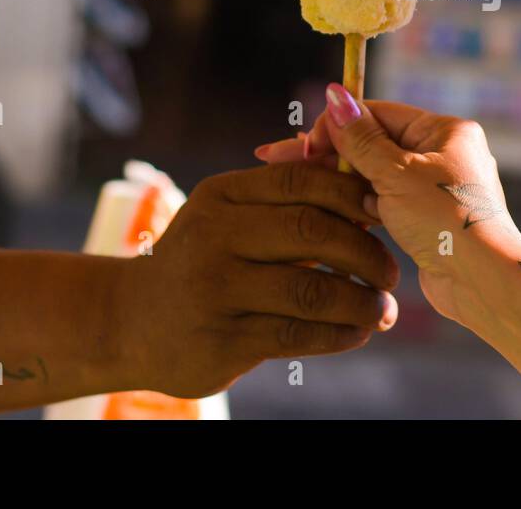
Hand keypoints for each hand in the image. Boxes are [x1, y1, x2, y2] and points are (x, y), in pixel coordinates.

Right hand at [116, 162, 399, 398]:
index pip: (300, 180)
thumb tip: (362, 178)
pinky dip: (339, 333)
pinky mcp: (222, 340)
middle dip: (365, 250)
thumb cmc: (202, 260)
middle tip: (389, 270)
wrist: (131, 322)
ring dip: (360, 299)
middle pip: (311, 230)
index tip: (383, 211)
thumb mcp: (228, 214)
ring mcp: (215, 289)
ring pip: (311, 288)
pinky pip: (298, 334)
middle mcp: (214, 235)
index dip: (352, 193)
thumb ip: (284, 195)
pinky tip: (356, 331)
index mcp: (222, 194)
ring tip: (382, 308)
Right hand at [255, 86, 520, 324]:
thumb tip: (335, 94)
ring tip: (298, 184)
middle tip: (279, 160)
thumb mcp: (396, 174)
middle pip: (375, 144)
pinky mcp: (428, 219)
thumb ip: (361, 139)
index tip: (302, 144)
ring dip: (342, 181)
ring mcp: (436, 188)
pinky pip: (385, 203)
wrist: (483, 283)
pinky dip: (359, 205)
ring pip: (377, 176)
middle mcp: (444, 154)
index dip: (336, 126)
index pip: (378, 114)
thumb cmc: (447, 221)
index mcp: (445, 131)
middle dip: (331, 153)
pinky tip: (328, 210)